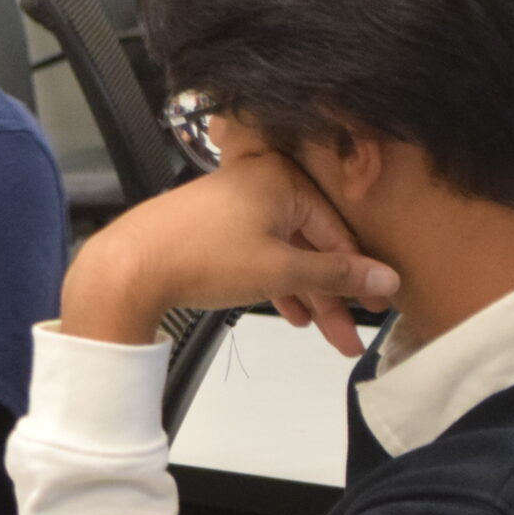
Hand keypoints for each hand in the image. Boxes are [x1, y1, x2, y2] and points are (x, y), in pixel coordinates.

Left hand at [61, 150, 397, 357]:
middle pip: (310, 245)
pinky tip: (292, 313)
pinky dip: (275, 283)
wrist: (129, 266)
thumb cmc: (200, 256)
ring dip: (305, 294)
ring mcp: (234, 205)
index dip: (358, 275)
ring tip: (325, 334)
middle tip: (348, 335)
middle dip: (331, 296)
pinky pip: (258, 254)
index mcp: (282, 179)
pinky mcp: (213, 227)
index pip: (336, 231)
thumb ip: (336, 276)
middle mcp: (260, 184)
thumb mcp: (281, 270)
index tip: (377, 306)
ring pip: (284, 254)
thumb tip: (384, 279)